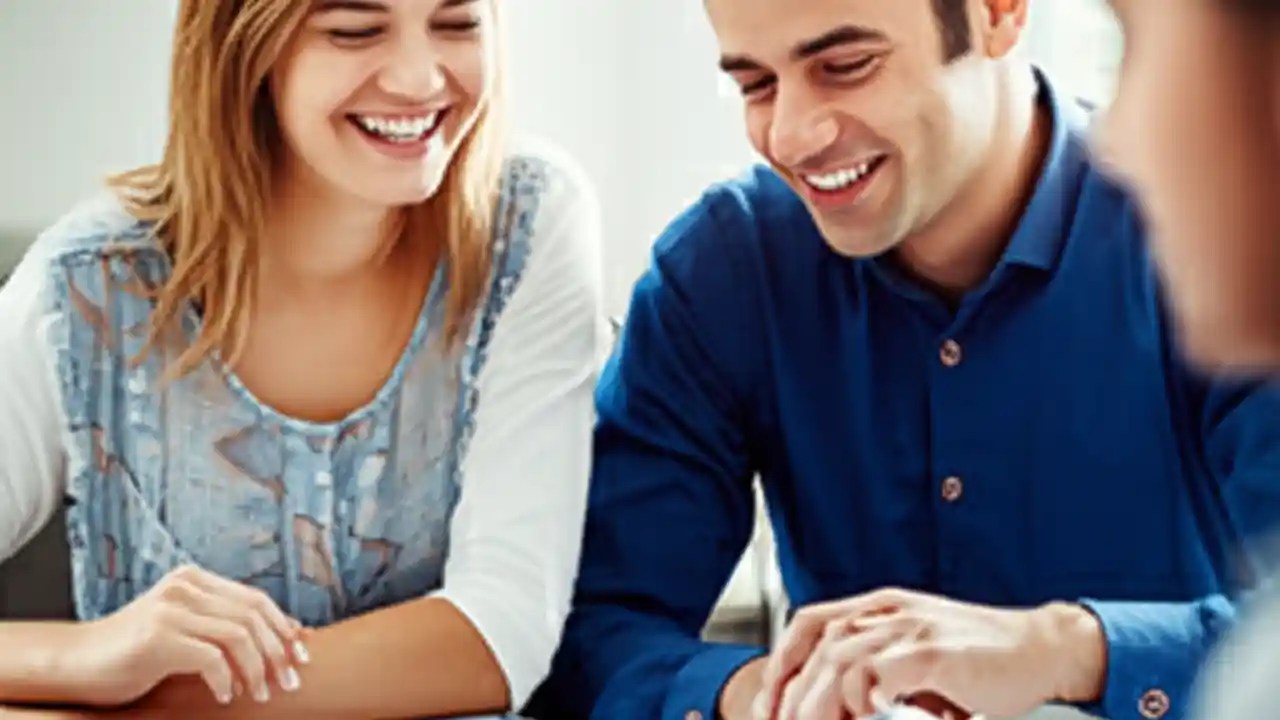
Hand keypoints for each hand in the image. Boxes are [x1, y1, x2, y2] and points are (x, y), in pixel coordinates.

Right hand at [67, 565, 308, 707]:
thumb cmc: (136, 652)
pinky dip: (226, 680)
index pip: (256, 599)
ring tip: (260, 694)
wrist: (77, 664)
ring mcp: (170, 609)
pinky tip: (225, 696)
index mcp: (195, 579)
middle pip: (253, 616)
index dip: (284, 628)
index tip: (301, 657)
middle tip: (290, 683)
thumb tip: (294, 633)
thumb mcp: (188, 630)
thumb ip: (229, 625)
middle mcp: (184, 587)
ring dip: (257, 670)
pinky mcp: (157, 637)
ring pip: (238, 636)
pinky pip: (212, 658)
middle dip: (278, 652)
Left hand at [756, 589, 1105, 719]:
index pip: (810, 623)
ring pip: (839, 660)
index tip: (769, 703)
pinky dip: (863, 697)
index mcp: (881, 606)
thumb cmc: (983, 656)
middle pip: (818, 646)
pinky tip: (868, 715)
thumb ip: (879, 665)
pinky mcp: (935, 651)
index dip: (781, 663)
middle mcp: (890, 611)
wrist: (1043, 647)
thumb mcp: (919, 648)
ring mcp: (912, 628)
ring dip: (819, 702)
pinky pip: (881, 672)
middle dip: (791, 692)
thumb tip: (841, 703)